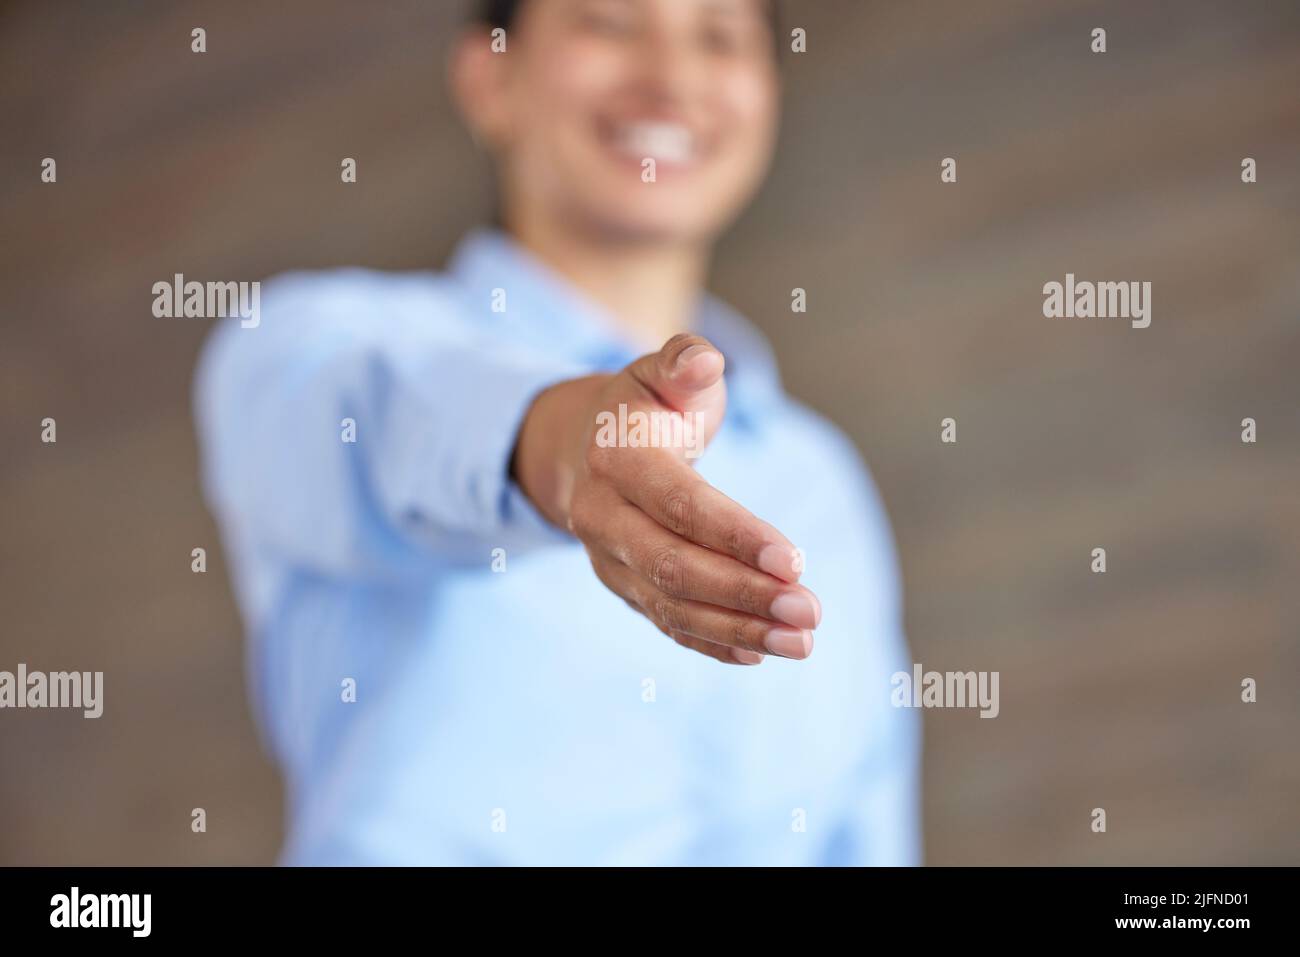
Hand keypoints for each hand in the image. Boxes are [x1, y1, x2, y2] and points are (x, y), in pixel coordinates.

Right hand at [513, 334, 818, 664]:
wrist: (583, 448)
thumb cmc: (646, 405)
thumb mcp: (660, 372)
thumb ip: (683, 362)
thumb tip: (704, 360)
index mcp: (616, 458)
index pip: (678, 504)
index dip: (734, 534)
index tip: (794, 560)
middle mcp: (602, 516)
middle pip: (673, 566)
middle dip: (744, 593)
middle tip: (810, 611)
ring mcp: (609, 559)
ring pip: (671, 606)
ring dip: (738, 629)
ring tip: (801, 642)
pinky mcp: (624, 587)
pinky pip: (667, 623)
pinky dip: (714, 642)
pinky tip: (761, 653)